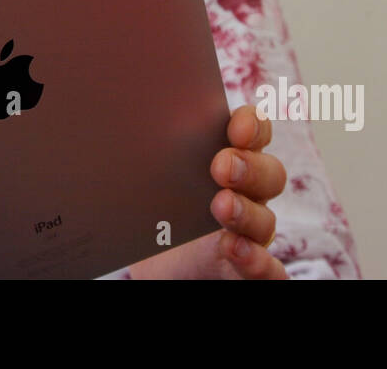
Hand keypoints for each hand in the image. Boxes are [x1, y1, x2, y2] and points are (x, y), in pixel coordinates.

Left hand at [127, 105, 288, 278]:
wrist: (146, 260)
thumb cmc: (149, 208)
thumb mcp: (145, 174)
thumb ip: (147, 145)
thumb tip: (118, 115)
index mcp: (229, 159)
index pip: (254, 134)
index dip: (252, 126)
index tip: (236, 126)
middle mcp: (246, 194)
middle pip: (268, 175)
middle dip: (249, 167)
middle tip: (221, 166)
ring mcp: (249, 234)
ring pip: (265, 222)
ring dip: (246, 213)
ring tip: (221, 206)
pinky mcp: (246, 271)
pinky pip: (267, 269)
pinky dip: (258, 261)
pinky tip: (238, 249)